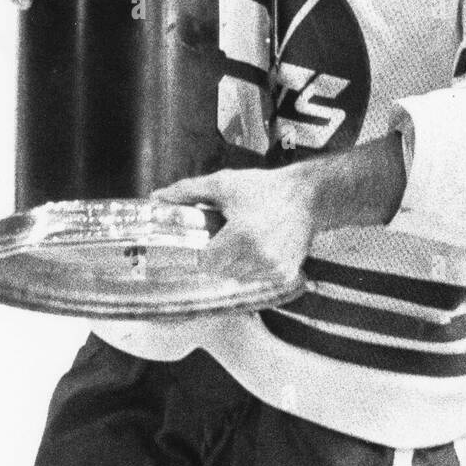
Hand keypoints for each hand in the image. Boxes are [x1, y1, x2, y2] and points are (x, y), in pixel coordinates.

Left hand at [153, 166, 317, 293]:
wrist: (307, 196)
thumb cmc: (264, 188)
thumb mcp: (224, 184)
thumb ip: (189, 191)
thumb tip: (158, 197)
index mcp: (241, 235)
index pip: (207, 263)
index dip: (203, 253)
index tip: (205, 243)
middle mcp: (259, 256)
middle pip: (221, 272)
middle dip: (218, 257)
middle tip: (226, 237)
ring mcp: (275, 268)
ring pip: (239, 279)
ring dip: (236, 265)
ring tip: (246, 241)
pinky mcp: (286, 274)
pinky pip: (258, 281)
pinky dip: (254, 269)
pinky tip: (261, 249)